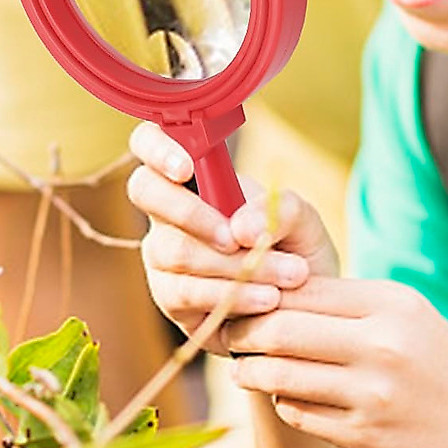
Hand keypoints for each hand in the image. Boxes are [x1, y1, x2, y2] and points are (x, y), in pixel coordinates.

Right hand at [126, 122, 334, 352]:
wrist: (304, 305)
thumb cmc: (295, 248)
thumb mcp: (302, 219)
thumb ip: (278, 209)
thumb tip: (239, 227)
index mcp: (196, 175)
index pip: (151, 142)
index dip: (158, 148)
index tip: (187, 167)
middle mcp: (169, 210)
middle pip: (144, 190)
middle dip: (189, 212)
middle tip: (234, 237)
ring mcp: (163, 254)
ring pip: (173, 249)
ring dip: (232, 264)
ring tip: (286, 276)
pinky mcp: (170, 297)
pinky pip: (185, 292)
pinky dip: (231, 294)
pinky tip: (267, 298)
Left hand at [225, 277, 447, 447]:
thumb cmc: (447, 365)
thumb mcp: (408, 315)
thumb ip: (349, 303)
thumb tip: (276, 291)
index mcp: (390, 304)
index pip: (301, 288)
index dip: (260, 290)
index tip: (240, 294)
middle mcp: (380, 345)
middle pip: (279, 328)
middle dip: (242, 329)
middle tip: (227, 331)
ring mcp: (371, 396)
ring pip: (279, 374)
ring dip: (251, 370)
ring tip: (245, 366)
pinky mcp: (365, 438)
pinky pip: (299, 413)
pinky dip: (283, 402)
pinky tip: (287, 395)